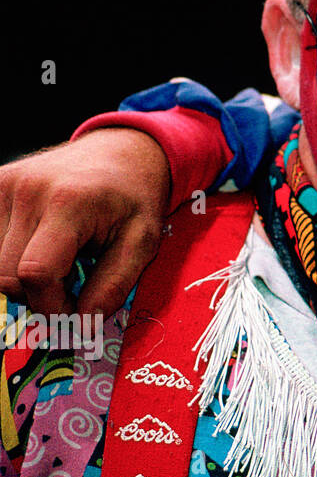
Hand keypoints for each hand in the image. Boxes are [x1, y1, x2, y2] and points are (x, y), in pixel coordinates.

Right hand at [0, 129, 171, 316]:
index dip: (52, 306)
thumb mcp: (143, 241)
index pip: (36, 273)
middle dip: (36, 296)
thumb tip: (83, 324)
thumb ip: (114, 285)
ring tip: (54, 265)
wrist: (120, 152)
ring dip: (18, 278)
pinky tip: (34, 250)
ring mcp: (4, 185)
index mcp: (69, 202)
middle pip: (5, 275)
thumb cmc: (133, 198)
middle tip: (67, 291)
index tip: (75, 314)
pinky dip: (5, 258)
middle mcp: (28, 190)